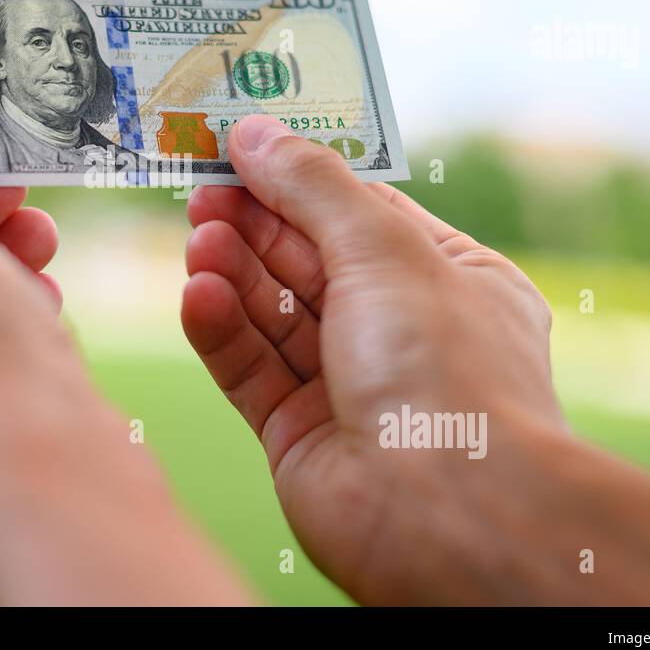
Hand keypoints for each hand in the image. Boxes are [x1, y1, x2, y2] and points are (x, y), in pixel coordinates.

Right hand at [183, 116, 649, 604]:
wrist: (448, 515)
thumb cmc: (446, 372)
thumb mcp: (383, 248)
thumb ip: (312, 187)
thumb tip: (255, 133)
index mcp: (451, 280)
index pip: (362, 213)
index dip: (300, 178)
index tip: (238, 149)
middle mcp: (403, 333)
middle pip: (309, 262)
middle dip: (256, 224)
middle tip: (200, 192)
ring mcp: (351, 387)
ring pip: (274, 315)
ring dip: (234, 273)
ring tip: (198, 239)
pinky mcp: (302, 435)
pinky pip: (252, 369)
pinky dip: (222, 330)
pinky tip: (198, 295)